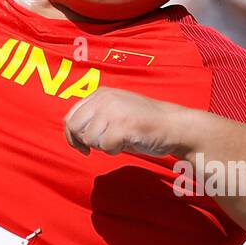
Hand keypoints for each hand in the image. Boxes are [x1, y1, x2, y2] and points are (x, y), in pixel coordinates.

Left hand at [63, 88, 189, 157]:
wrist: (174, 125)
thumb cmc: (144, 122)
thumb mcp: (115, 110)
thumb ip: (95, 115)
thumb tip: (71, 132)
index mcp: (100, 94)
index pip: (71, 116)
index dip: (72, 135)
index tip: (82, 146)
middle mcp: (104, 99)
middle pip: (74, 127)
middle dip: (83, 142)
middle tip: (96, 148)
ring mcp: (113, 111)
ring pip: (89, 139)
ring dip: (103, 146)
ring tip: (120, 140)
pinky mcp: (122, 126)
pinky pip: (105, 147)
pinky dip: (115, 150)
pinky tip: (128, 143)